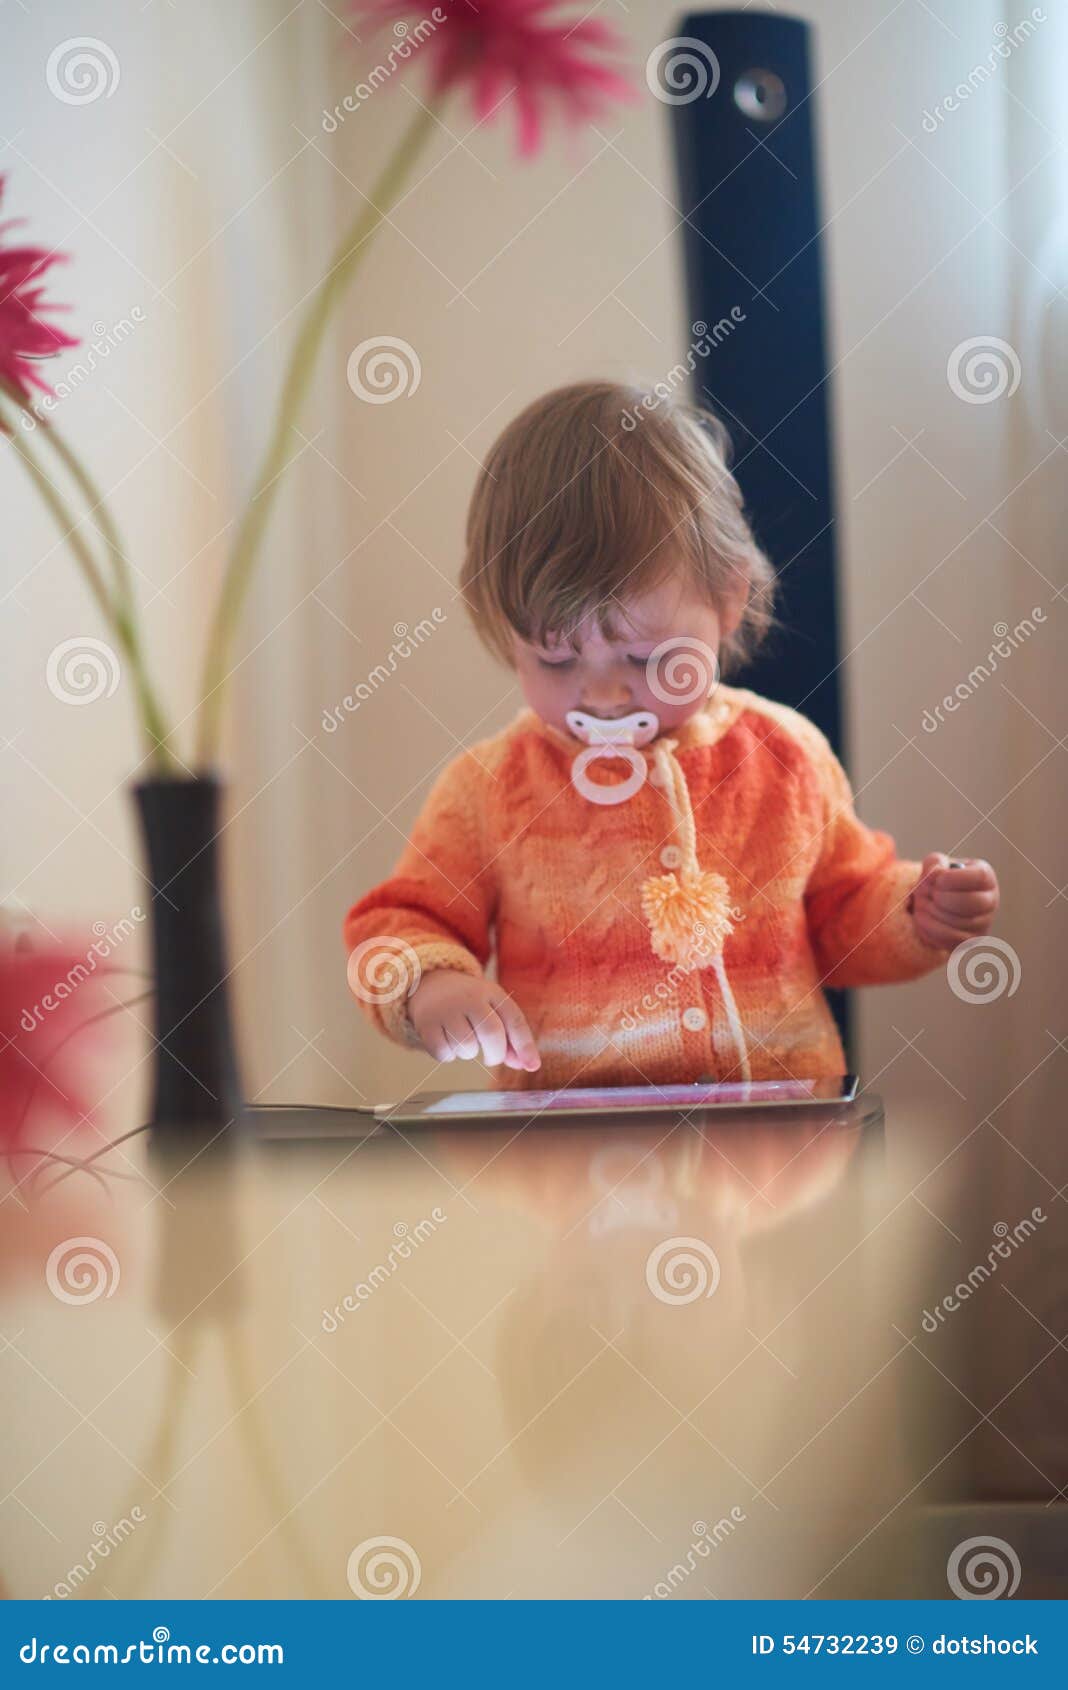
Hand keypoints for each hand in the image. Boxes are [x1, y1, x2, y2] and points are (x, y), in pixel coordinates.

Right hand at [408, 970, 540, 1071]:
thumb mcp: (492, 1010)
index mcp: (491, 993)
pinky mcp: (426, 1023)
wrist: (430, 984)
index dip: (525, 1046)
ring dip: (468, 1053)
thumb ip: (510, 1037)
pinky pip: (444, 1053)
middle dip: (495, 1054)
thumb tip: (524, 1065)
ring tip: (463, 1040)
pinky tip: (446, 1041)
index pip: (514, 1020)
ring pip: (467, 1047)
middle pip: (491, 1034)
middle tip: (491, 1058)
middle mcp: (470, 998)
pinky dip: (448, 1055)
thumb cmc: (469, 1003)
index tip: (533, 1066)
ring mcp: (446, 1009)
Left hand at [909, 853, 999, 949]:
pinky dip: (930, 928)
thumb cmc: (940, 882)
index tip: (938, 880)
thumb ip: (934, 862)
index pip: (979, 877)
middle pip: (970, 902)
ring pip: (957, 922)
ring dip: (931, 912)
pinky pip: (950, 938)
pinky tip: (923, 918)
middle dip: (941, 898)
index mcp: (985, 877)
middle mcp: (990, 901)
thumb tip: (936, 872)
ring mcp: (983, 923)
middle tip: (929, 894)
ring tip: (922, 904)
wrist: (938, 904)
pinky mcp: (970, 941)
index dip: (953, 878)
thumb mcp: (936, 865)